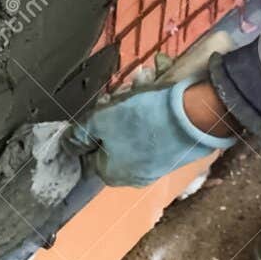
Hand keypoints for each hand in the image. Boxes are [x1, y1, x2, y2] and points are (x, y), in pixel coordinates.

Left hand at [73, 80, 236, 187]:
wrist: (193, 115)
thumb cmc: (141, 119)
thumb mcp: (101, 121)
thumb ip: (80, 134)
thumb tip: (67, 144)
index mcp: (111, 174)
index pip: (88, 155)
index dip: (88, 130)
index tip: (97, 110)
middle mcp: (133, 176)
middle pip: (111, 141)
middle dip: (112, 114)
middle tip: (117, 94)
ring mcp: (155, 165)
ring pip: (133, 132)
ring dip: (132, 106)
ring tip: (141, 84)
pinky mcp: (173, 152)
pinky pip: (154, 131)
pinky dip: (152, 111)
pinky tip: (156, 90)